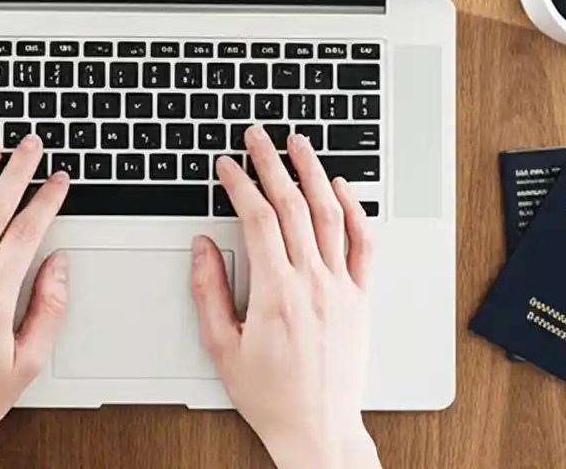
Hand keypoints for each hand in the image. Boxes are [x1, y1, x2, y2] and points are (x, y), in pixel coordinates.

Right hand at [192, 126, 380, 468]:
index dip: (239, 185)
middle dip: (271, 163)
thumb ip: (208, 292)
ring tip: (298, 144)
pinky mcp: (361, 297)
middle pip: (292, 205)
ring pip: (330, 214)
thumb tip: (203, 247)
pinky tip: (341, 188)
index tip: (226, 166)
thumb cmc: (270, 395)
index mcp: (276, 293)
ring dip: (313, 172)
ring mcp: (342, 288)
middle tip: (256, 136)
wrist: (317, 428)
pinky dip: (354, 210)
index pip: (257, 219)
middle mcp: (313, 283)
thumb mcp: (222, 347)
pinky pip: (363, 244)